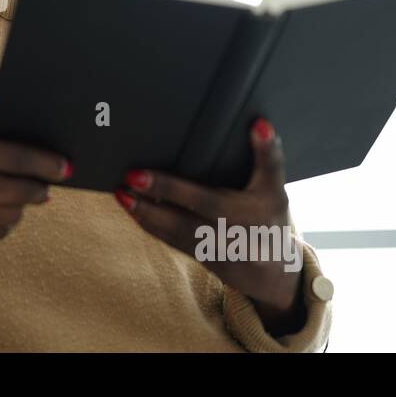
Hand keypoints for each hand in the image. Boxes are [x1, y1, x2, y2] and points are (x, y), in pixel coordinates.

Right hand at [0, 136, 68, 289]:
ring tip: (17, 198)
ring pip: (13, 214)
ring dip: (21, 207)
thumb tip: (37, 169)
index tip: (65, 167)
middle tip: (48, 186)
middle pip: (21, 190)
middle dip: (40, 189)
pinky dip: (4, 223)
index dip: (46, 163)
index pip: (16, 157)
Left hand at [114, 118, 306, 336]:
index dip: (176, 187)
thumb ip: (268, 156)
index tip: (147, 173)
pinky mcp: (194, 255)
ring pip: (170, 231)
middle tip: (128, 179)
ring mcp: (207, 248)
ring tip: (119, 192)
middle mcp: (222, 236)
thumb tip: (260, 123)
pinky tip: (129, 206)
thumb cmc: (271, 219)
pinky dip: (147, 223)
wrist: (271, 273)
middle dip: (152, 202)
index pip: (205, 201)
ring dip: (143, 212)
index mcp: (242, 216)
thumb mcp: (275, 188)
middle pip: (181, 220)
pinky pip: (168, 239)